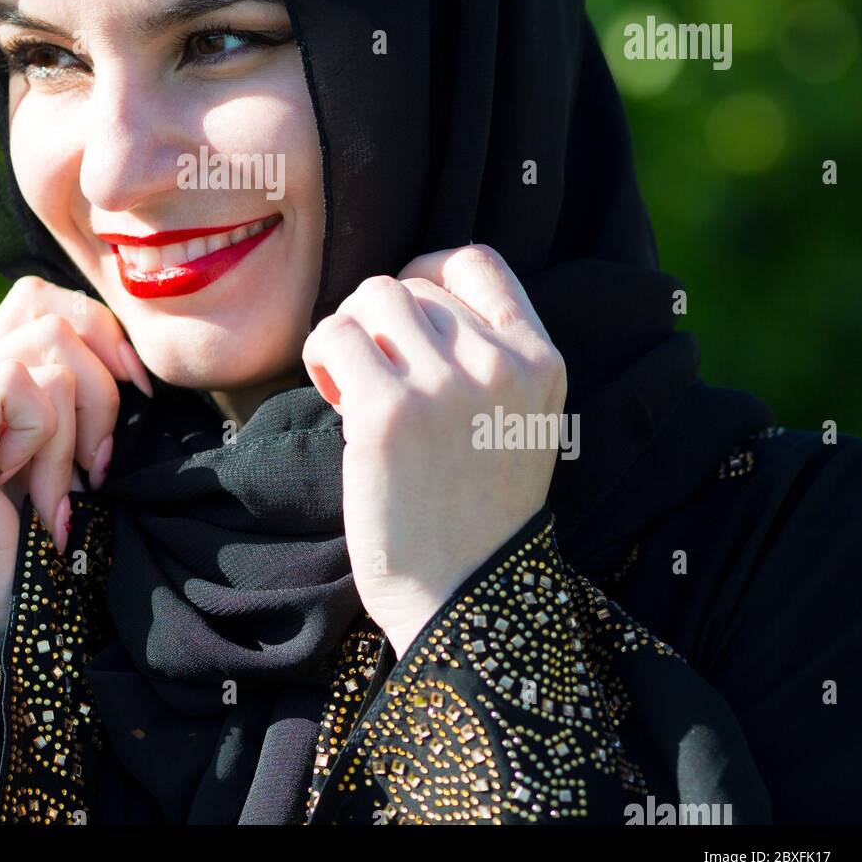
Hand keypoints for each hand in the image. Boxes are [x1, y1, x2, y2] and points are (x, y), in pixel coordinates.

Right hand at [0, 276, 151, 637]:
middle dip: (103, 390)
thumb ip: (83, 382)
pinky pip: (25, 387)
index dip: (102, 332)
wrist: (14, 615)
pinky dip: (48, 442)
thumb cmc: (56, 536)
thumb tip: (128, 344)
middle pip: (56, 317)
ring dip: (77, 429)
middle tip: (97, 462)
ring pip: (50, 350)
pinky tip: (36, 494)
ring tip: (64, 487)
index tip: (137, 393)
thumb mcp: (82, 443)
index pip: (43, 298)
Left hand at [302, 244, 566, 658]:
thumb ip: (488, 357)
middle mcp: (498, 364)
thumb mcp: (519, 421)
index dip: (428, 271)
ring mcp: (444, 385)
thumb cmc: (477, 513)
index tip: (403, 312)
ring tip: (351, 385)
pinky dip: (321, 356)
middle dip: (378, 323)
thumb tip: (412, 294)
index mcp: (540, 362)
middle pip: (411, 285)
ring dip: (347, 333)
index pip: (479, 262)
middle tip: (372, 377)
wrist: (463, 599)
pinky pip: (334, 335)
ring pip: (371, 297)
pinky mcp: (388, 412)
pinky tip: (334, 398)